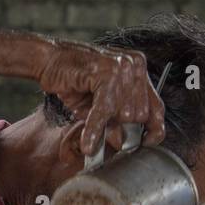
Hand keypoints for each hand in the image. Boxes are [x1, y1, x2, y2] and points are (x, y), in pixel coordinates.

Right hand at [36, 39, 165, 159]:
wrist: (47, 61)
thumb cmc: (73, 83)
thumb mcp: (98, 107)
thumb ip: (114, 123)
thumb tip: (123, 144)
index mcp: (138, 71)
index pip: (157, 107)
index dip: (154, 129)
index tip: (147, 143)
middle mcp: (134, 66)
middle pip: (140, 115)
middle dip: (122, 129)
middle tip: (103, 133)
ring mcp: (122, 66)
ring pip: (124, 114)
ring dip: (106, 127)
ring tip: (90, 129)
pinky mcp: (106, 71)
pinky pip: (105, 110)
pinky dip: (95, 129)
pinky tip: (87, 143)